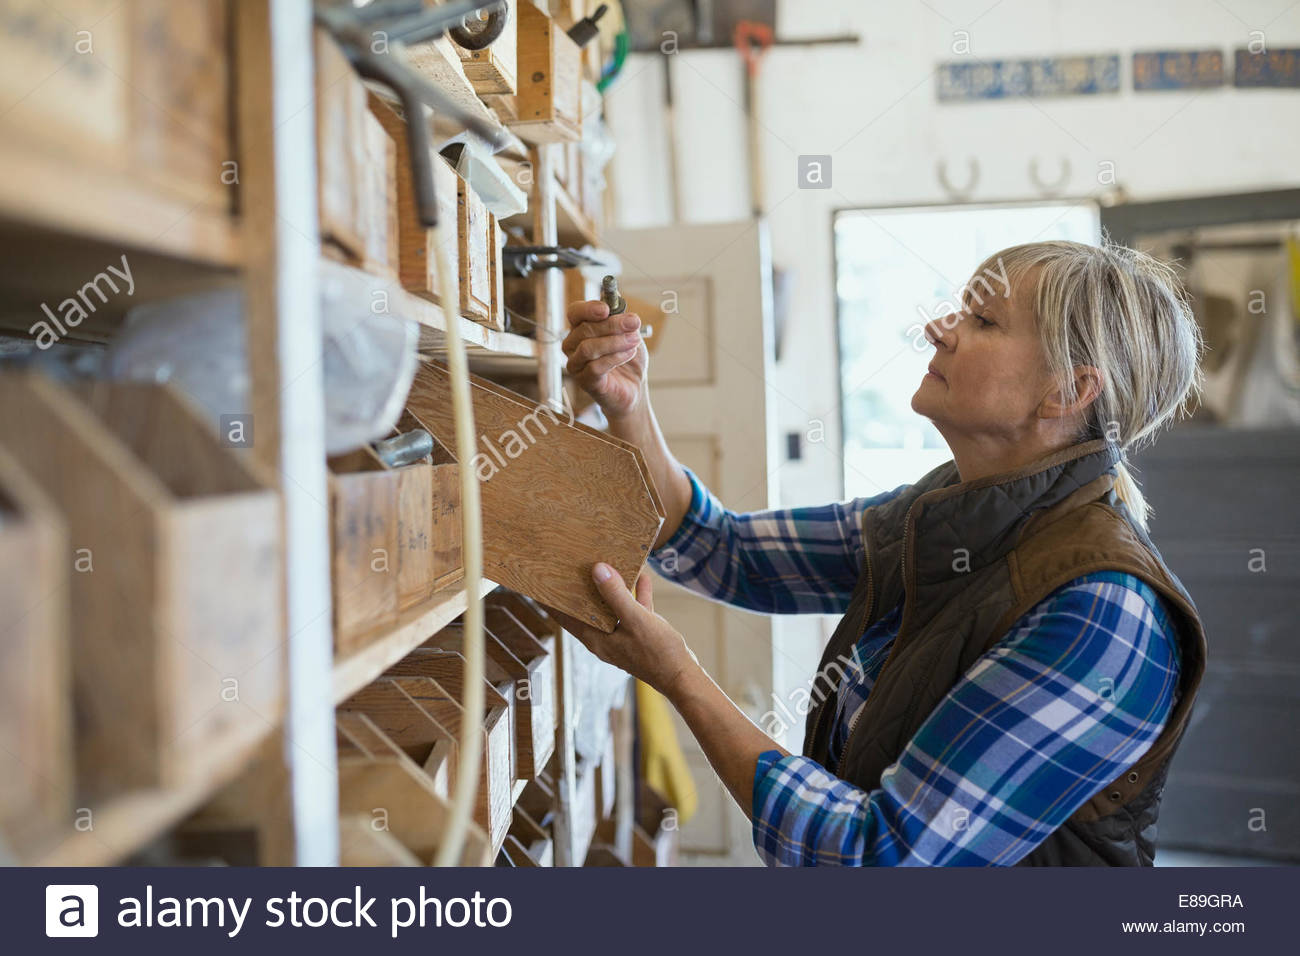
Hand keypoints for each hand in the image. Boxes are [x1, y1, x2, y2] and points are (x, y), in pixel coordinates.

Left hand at [542, 563, 699, 699]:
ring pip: (612, 607)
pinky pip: (634, 609)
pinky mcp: (641, 635)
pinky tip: (642, 577)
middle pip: (587, 610)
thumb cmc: (658, 653)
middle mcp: (606, 638)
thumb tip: (597, 570)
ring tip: (607, 565)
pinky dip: (636, 594)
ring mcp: (624, 636)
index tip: (541, 583)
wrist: (684, 676)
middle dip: (581, 590)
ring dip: (612, 588)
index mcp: (597, 639)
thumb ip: (616, 595)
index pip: (565, 618)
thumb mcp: (635, 620)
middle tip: (571, 567)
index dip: (552, 601)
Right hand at [562, 300, 648, 420]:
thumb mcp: (629, 333)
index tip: (607, 309)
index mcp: (580, 328)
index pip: (575, 313)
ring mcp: (576, 365)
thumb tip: (616, 297)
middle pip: (584, 329)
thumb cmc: (628, 358)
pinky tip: (629, 353)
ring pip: (588, 348)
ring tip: (634, 341)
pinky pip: (595, 367)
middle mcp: (573, 346)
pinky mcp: (585, 381)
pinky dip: (615, 358)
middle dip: (612, 325)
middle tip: (634, 323)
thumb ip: (621, 316)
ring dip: (614, 342)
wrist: (634, 387)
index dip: (588, 309)